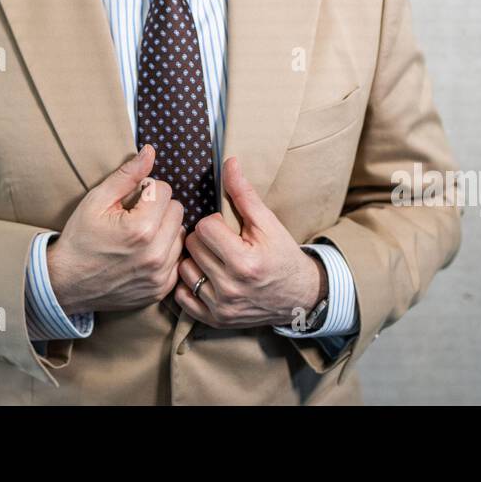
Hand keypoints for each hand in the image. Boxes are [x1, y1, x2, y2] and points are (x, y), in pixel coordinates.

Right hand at [46, 144, 185, 314]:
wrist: (66, 282)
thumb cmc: (80, 239)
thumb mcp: (96, 200)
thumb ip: (127, 175)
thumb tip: (150, 151)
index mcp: (141, 229)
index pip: (164, 189)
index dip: (146, 189)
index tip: (129, 201)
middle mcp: (155, 255)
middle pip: (177, 210)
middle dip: (159, 207)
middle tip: (134, 216)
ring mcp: (160, 275)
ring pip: (180, 234)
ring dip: (165, 229)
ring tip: (140, 235)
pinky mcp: (160, 289)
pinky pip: (178, 259)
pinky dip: (165, 252)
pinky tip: (144, 253)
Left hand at [174, 155, 322, 329]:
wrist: (298, 296)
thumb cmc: (281, 254)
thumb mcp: (268, 222)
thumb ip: (244, 193)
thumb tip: (229, 161)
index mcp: (245, 262)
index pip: (204, 228)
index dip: (214, 222)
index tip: (226, 227)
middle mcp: (230, 288)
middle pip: (191, 247)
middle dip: (203, 239)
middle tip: (221, 242)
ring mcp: (221, 307)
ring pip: (183, 269)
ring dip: (194, 261)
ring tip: (213, 258)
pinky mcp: (214, 320)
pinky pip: (182, 297)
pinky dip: (189, 285)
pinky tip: (205, 276)